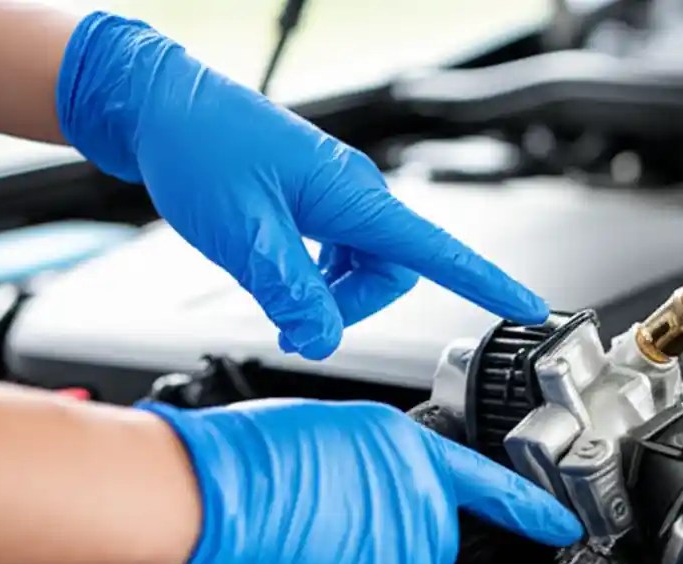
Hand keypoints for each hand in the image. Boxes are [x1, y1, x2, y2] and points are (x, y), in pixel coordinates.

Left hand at [54, 12, 547, 359]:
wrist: (157, 106)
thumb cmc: (197, 148)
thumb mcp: (244, 235)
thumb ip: (292, 292)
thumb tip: (320, 338)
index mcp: (353, 197)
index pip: (438, 251)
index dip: (486, 283)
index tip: (525, 306)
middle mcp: (354, 194)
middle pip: (392, 273)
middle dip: (353, 305)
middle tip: (297, 317)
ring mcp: (333, 195)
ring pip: (363, 267)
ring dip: (329, 293)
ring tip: (277, 292)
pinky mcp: (311, 199)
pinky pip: (337, 252)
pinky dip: (315, 275)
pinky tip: (277, 270)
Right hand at [118, 399, 582, 563]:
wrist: (205, 498)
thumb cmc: (239, 462)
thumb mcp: (323, 435)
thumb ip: (369, 468)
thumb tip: (367, 495)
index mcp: (408, 446)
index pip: (486, 482)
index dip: (528, 507)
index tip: (560, 524)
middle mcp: (424, 496)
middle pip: (434, 543)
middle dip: (391, 546)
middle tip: (330, 536)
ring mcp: (414, 550)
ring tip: (314, 559)